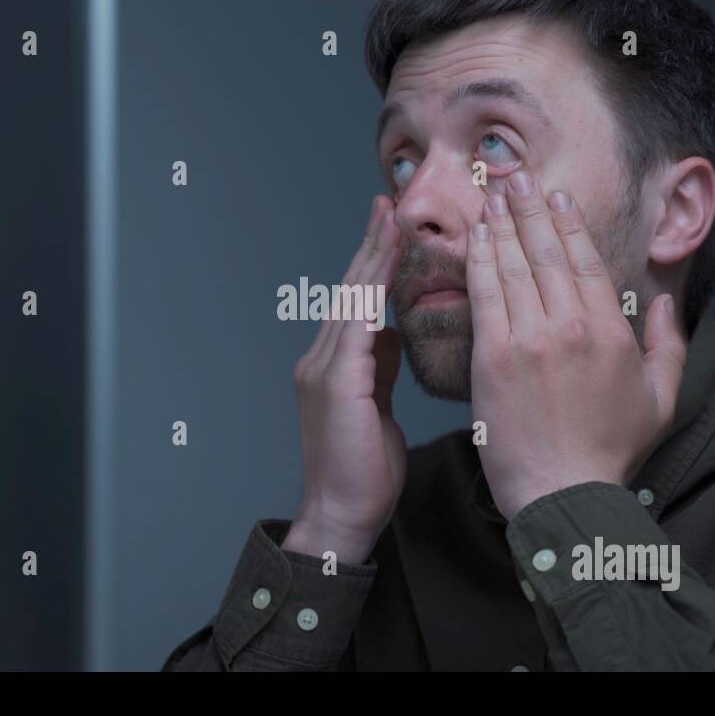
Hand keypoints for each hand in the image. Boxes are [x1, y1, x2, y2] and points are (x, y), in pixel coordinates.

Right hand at [286, 196, 404, 563]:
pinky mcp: (334, 384)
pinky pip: (356, 329)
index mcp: (333, 365)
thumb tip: (393, 334)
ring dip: (372, 258)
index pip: (357, 301)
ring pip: (351, 301)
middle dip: (370, 245)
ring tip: (388, 220)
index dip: (374, 262)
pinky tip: (386, 270)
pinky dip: (371, 296)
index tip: (392, 226)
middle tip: (388, 202)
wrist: (342, 513)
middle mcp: (320, 359)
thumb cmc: (364, 469)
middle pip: (349, 290)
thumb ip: (380, 367)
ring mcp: (322, 370)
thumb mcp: (377, 406)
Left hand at [466, 172, 686, 520]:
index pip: (585, 261)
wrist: (564, 494)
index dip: (568, 223)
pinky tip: (475, 238)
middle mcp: (571, 327)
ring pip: (513, 267)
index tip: (555, 196)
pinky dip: (479, 262)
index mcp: (610, 332)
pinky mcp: (493, 358)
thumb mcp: (660, 399)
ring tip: (490, 195)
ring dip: (500, 225)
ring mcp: (529, 340)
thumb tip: (663, 305)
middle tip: (514, 175)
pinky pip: (484, 297)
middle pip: (546, 252)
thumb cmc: (610, 454)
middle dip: (529, 207)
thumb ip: (667, 346)